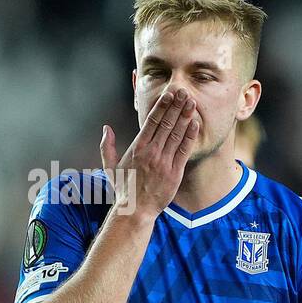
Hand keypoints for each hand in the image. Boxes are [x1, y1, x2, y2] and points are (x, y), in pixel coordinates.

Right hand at [99, 88, 199, 215]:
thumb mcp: (109, 166)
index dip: (162, 107)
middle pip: (166, 124)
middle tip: (184, 92)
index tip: (169, 95)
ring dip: (185, 117)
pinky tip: (195, 124)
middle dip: (176, 107)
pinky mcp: (174, 172)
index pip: (151, 122)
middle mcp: (151, 152)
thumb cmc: (123, 189)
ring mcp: (164, 162)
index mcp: (137, 148)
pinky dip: (190, 136)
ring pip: (176, 134)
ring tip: (191, 103)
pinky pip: (184, 150)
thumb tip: (106, 128)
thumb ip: (106, 146)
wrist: (135, 210)